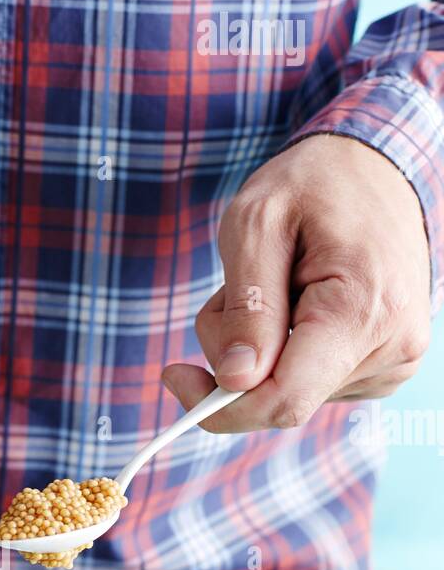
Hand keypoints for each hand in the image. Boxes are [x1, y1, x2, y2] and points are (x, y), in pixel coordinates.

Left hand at [161, 134, 432, 430]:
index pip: (284, 398)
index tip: (175, 376)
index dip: (220, 404)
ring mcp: (395, 359)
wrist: (373, 165)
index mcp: (364, 311)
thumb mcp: (257, 225)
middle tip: (233, 294)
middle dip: (239, 356)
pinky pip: (312, 382)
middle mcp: (393, 346)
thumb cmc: (313, 183)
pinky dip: (287, 350)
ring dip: (262, 349)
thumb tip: (236, 381)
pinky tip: (300, 301)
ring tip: (278, 284)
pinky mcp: (386, 364)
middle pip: (281, 396)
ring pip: (293, 392)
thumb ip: (248, 307)